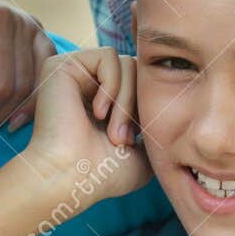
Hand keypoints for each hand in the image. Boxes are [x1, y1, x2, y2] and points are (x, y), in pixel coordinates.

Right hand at [25, 47, 151, 204]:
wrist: (70, 178)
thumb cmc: (102, 175)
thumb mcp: (141, 153)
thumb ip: (152, 128)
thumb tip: (171, 113)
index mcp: (101, 102)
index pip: (141, 84)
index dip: (146, 109)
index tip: (134, 142)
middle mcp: (86, 84)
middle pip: (137, 71)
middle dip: (137, 106)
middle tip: (122, 139)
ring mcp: (75, 73)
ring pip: (127, 63)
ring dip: (126, 101)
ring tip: (112, 132)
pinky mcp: (63, 64)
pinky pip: (109, 56)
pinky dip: (113, 86)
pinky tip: (98, 112)